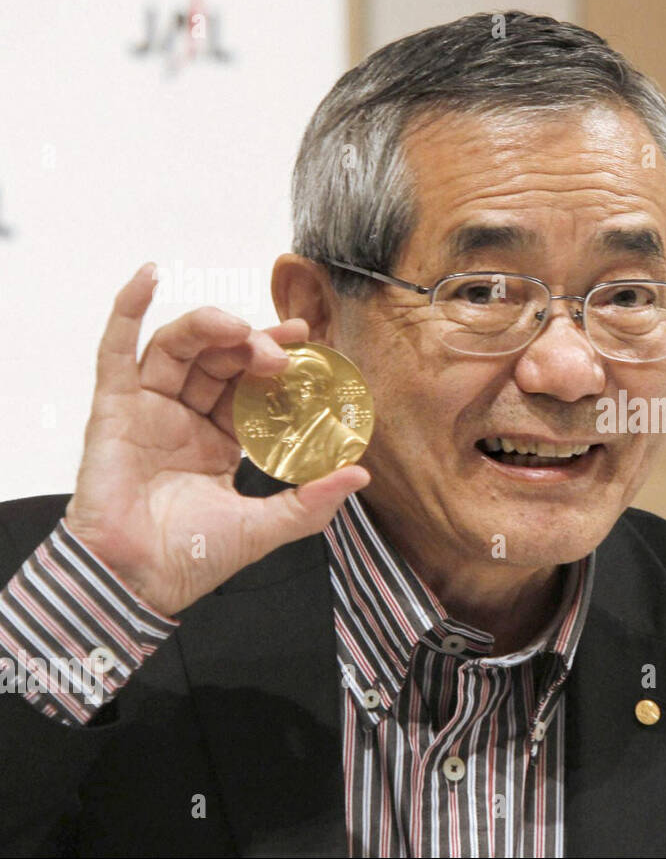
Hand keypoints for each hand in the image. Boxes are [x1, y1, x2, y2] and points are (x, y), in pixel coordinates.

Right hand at [63, 263, 368, 615]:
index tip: (310, 343)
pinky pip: (115, 349)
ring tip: (243, 330)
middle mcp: (185, 418)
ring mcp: (147, 409)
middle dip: (254, 344)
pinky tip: (149, 277)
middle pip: (220, 360)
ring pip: (179, 348)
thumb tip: (360, 474)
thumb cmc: (191, 559)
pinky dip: (128, 309)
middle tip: (287, 345)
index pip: (252, 387)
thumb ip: (312, 502)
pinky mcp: (112, 408)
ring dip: (212, 328)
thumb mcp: (266, 528)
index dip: (278, 361)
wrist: (139, 580)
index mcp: (220, 441)